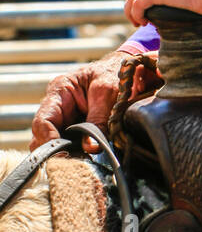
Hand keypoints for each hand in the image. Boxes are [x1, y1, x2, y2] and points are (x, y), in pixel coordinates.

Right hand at [30, 50, 160, 151]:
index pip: (43, 121)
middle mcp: (57, 106)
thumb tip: (90, 148)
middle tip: (72, 162)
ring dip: (64, 155)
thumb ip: (99, 119)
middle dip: (55, 152)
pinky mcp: (73, 128)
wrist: (127, 68)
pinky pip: (67, 145)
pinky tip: (84, 158)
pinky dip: (73, 153)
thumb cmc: (116, 73)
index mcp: (60, 90)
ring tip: (81, 162)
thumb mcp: (109, 93)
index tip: (63, 154)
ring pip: (53, 144)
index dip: (49, 140)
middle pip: (42, 136)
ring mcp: (64, 118)